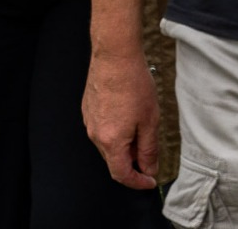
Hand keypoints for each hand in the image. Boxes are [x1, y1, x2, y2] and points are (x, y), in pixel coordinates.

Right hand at [83, 51, 159, 188]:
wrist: (115, 55)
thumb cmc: (133, 84)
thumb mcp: (150, 121)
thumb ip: (149, 150)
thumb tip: (149, 169)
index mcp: (111, 141)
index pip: (121, 175)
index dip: (137, 182)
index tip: (149, 180)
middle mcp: (95, 134)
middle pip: (113, 160)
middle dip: (132, 162)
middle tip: (149, 151)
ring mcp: (89, 121)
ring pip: (107, 145)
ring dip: (124, 146)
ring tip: (140, 126)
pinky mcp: (87, 109)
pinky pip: (101, 130)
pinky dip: (115, 132)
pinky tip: (127, 115)